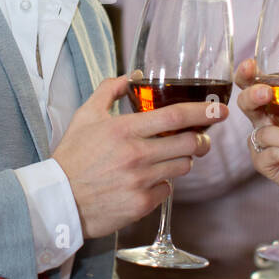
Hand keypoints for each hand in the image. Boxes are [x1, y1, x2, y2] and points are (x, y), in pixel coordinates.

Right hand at [53, 73, 227, 239]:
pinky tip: (147, 180)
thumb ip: (109, 90)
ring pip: (182, 167)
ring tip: (166, 158)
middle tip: (198, 139)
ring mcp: (141, 181)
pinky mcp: (142, 204)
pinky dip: (163, 184)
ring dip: (180, 160)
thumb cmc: (72, 156)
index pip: (175, 116)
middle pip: (189, 144)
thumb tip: (132, 75)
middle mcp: (136, 154)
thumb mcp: (85, 116)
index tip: (219, 111)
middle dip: (200, 140)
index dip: (202, 113)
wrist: (58, 200)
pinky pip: (167, 190)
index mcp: (124, 129)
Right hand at [234, 49, 278, 219]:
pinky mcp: (263, 161)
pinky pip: (272, 153)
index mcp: (276, 99)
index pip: (252, 81)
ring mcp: (261, 140)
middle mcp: (264, 117)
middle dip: (253, 95)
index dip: (246, 73)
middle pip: (244, 102)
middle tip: (266, 93)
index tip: (252, 65)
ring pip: (265, 133)